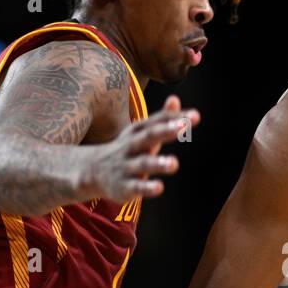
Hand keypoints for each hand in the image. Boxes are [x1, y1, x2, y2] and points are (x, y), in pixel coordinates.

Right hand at [84, 95, 198, 201]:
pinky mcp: (124, 186)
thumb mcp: (141, 133)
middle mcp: (132, 146)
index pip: (158, 121)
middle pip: (149, 137)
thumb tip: (175, 99)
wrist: (92, 170)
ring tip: (174, 163)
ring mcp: (127, 166)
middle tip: (183, 127)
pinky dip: (147, 187)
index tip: (195, 116)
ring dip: (158, 163)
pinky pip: (136, 186)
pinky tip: (159, 187)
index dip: (176, 118)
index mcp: (138, 131)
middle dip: (165, 131)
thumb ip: (161, 119)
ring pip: (143, 163)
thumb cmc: (128, 149)